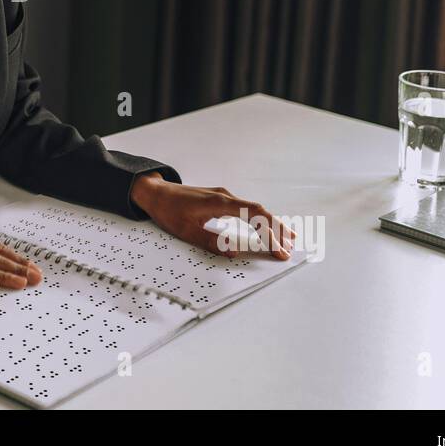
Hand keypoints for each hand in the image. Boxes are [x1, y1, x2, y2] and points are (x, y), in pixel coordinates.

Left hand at [131, 172, 296, 259]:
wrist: (155, 192)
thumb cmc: (168, 210)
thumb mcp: (185, 230)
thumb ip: (210, 241)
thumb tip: (233, 253)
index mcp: (219, 203)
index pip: (253, 214)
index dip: (269, 231)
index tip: (279, 247)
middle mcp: (226, 197)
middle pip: (259, 211)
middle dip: (277, 230)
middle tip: (289, 249)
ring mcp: (224, 197)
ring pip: (255, 210)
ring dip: (270, 225)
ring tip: (287, 241)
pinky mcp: (221, 201)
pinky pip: (247, 210)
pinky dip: (259, 220)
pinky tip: (267, 229)